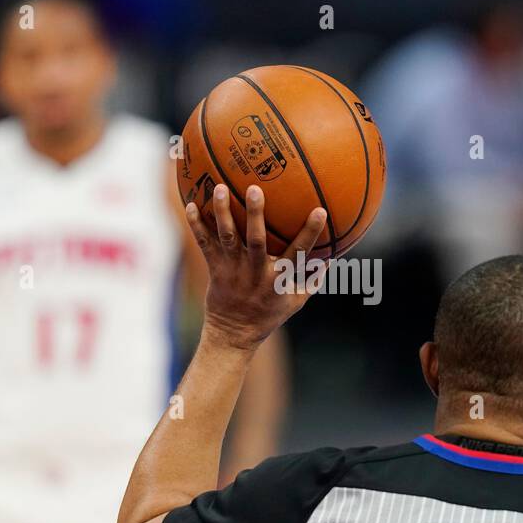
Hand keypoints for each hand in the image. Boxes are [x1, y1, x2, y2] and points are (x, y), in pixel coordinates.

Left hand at [184, 183, 325, 349]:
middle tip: (255, 188)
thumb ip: (313, 280)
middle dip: (256, 213)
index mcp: (278, 278)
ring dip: (222, 212)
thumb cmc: (268, 316)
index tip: (321, 210)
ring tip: (219, 187)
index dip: (310, 232)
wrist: (234, 334)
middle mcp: (255, 271)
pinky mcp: (215, 270)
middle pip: (256, 239)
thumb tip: (331, 257)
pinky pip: (205, 244)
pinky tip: (191, 205)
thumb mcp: (296, 302)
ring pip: (227, 237)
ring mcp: (233, 269)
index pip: (298, 252)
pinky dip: (197, 225)